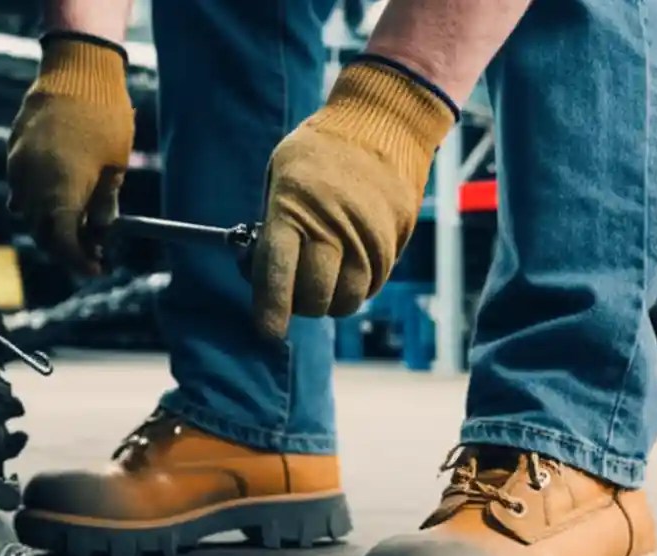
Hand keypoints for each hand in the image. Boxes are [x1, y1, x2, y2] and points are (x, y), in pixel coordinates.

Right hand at [7, 34, 133, 275]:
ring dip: (51, 224)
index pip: (61, 241)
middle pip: (41, 231)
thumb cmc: (105, 117)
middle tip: (93, 252)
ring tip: (81, 225)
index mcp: (60, 188)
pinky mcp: (14, 150)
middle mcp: (32, 180)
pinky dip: (39, 201)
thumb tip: (100, 234)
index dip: (77, 260)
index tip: (95, 269)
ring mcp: (18, 164)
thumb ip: (104, 205)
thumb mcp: (115, 167)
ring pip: (28, 211)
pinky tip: (62, 198)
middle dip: (66, 246)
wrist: (77, 70)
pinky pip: (21, 188)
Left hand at [251, 60, 455, 336]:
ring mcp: (366, 239)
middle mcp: (332, 228)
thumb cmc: (322, 149)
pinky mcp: (391, 244)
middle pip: (315, 296)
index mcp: (294, 209)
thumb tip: (265, 271)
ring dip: (330, 302)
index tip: (267, 331)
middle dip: (300, 306)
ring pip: (347, 299)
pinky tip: (345, 270)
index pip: (277, 273)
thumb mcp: (282, 174)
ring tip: (321, 284)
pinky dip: (354, 289)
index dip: (271, 309)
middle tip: (293, 295)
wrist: (384, 123)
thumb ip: (274, 223)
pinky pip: (371, 286)